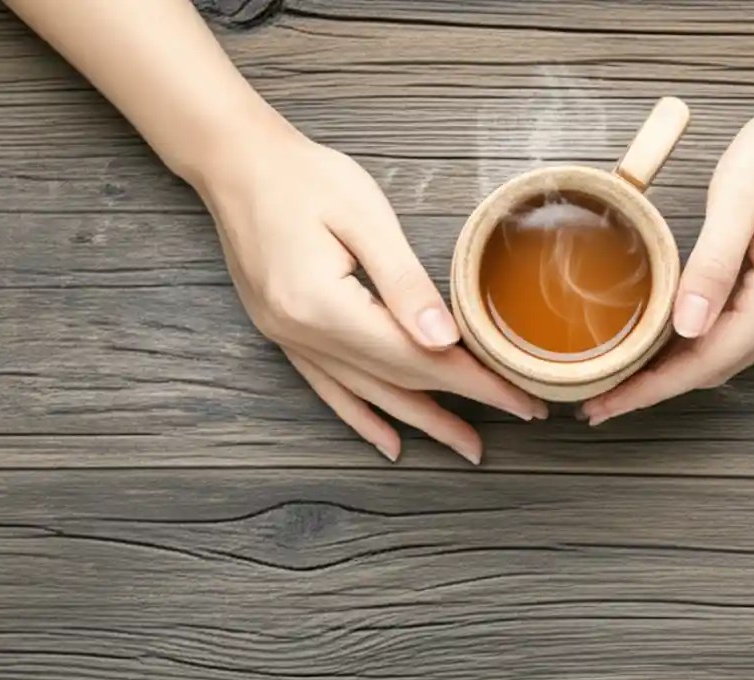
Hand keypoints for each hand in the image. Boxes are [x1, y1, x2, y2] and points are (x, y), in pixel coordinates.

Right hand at [193, 125, 547, 462]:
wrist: (235, 161)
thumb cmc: (303, 176)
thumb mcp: (364, 218)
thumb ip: (405, 284)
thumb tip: (445, 339)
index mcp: (323, 305)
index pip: (415, 357)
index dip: (472, 381)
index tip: (518, 398)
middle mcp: (301, 334)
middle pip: (396, 381)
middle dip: (459, 403)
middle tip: (517, 416)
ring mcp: (287, 338)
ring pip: (367, 394)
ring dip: (419, 421)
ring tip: (464, 444)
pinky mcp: (283, 332)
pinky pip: (330, 388)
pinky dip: (363, 417)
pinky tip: (389, 441)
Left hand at [583, 88, 753, 424]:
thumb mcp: (741, 198)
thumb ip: (712, 265)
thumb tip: (685, 327)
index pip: (707, 361)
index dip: (652, 388)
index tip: (604, 406)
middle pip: (718, 366)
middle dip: (658, 386)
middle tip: (599, 396)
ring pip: (730, 351)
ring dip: (680, 366)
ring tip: (624, 371)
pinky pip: (743, 329)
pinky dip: (703, 340)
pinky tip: (670, 336)